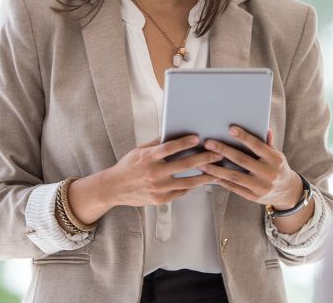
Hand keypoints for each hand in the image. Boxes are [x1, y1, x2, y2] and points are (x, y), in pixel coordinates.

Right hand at [68, 136, 219, 223]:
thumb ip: (156, 143)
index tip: (197, 138)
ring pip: (188, 182)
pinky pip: (181, 192)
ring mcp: (158, 188)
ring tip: (218, 172)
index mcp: (147, 158)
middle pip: (184, 165)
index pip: (168, 148)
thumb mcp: (139, 150)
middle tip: (218, 154)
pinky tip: (203, 181)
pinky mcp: (161, 199)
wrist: (114, 188)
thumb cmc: (128, 166)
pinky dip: (193, 186)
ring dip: (205, 177)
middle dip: (204, 159)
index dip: (184, 142)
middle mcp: (154, 173)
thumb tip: (172, 132)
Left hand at [198, 127, 302, 210]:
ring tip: (202, 163)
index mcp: (275, 160)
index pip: (258, 146)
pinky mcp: (253, 197)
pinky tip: (209, 175)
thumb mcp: (278, 155)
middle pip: (242, 160)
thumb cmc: (278, 168)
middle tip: (208, 143)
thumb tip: (264, 127)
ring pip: (234, 176)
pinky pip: (234, 188)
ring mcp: (261, 187)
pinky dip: (221, 180)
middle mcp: (269, 173)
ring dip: (216, 169)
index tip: (230, 129)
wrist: (288, 193)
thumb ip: (268, 143)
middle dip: (224, 150)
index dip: (244, 137)